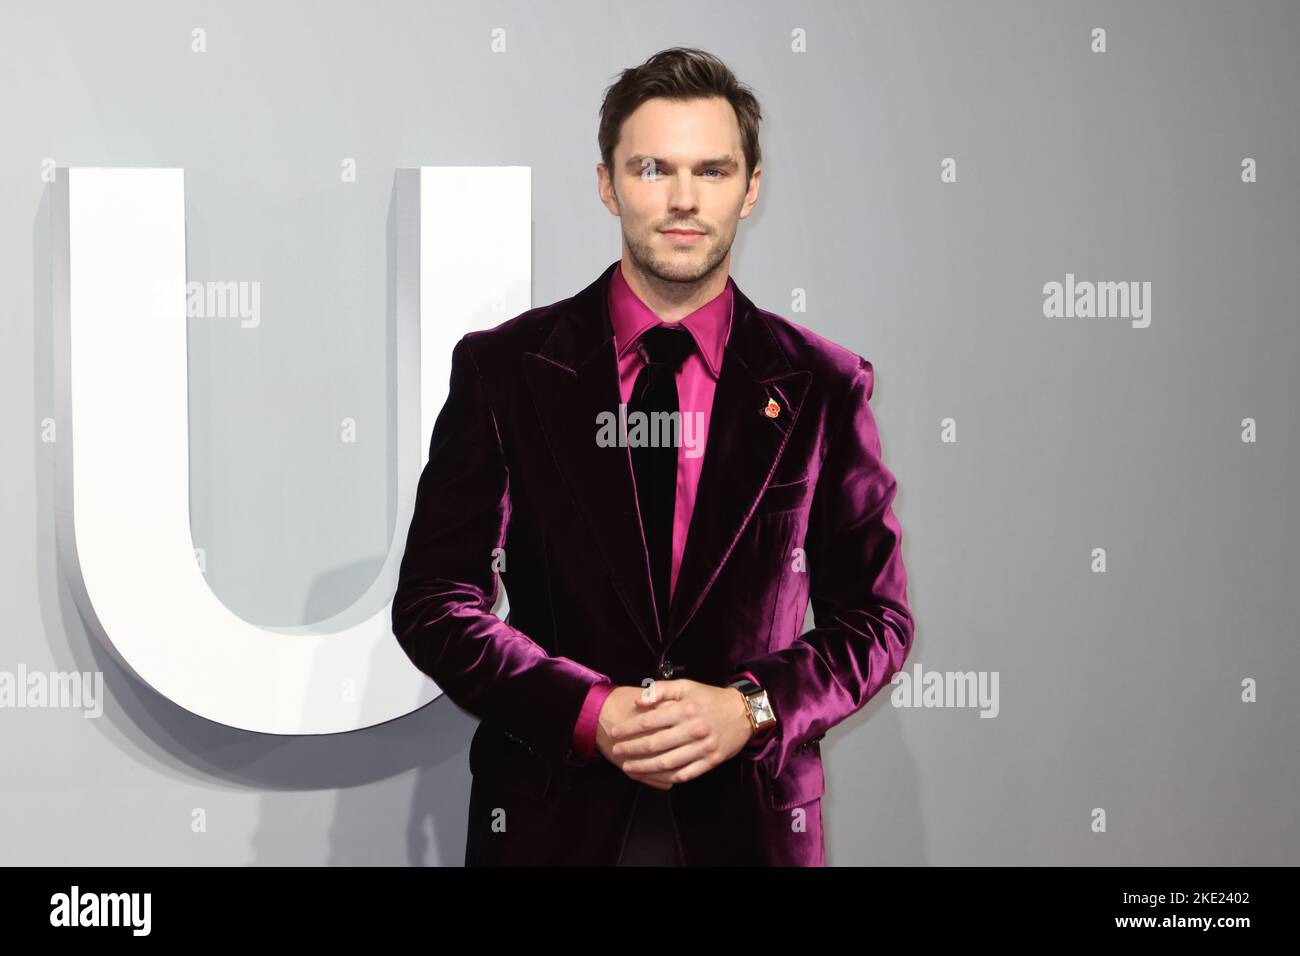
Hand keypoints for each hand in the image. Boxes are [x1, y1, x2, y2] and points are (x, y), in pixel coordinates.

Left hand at [605, 679, 753, 787]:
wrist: (744, 712)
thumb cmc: (710, 698)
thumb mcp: (686, 686)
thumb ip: (661, 690)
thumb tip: (638, 701)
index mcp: (685, 710)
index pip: (649, 721)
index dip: (628, 728)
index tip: (614, 733)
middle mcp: (693, 730)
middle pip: (655, 744)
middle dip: (631, 750)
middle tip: (617, 752)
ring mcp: (702, 748)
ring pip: (667, 763)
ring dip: (644, 767)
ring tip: (628, 768)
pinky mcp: (711, 761)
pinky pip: (686, 774)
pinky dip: (667, 778)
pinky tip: (653, 777)